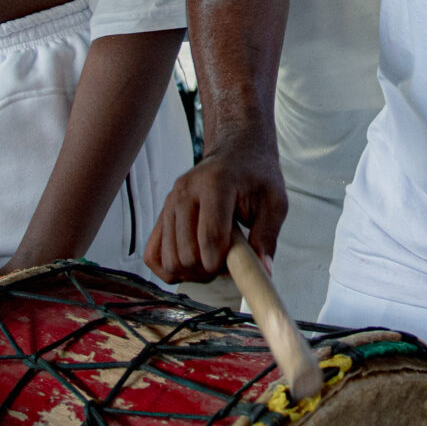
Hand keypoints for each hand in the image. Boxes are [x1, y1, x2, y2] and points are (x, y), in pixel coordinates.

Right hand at [143, 136, 287, 283]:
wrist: (235, 153)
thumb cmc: (256, 176)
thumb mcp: (274, 202)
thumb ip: (267, 236)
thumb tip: (263, 271)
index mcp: (215, 184)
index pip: (210, 238)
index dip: (222, 263)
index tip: (236, 267)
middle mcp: (184, 192)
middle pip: (187, 254)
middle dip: (209, 270)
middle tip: (227, 262)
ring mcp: (169, 203)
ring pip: (169, 259)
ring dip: (192, 272)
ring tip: (211, 261)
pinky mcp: (162, 214)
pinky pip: (152, 255)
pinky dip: (169, 269)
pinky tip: (191, 265)